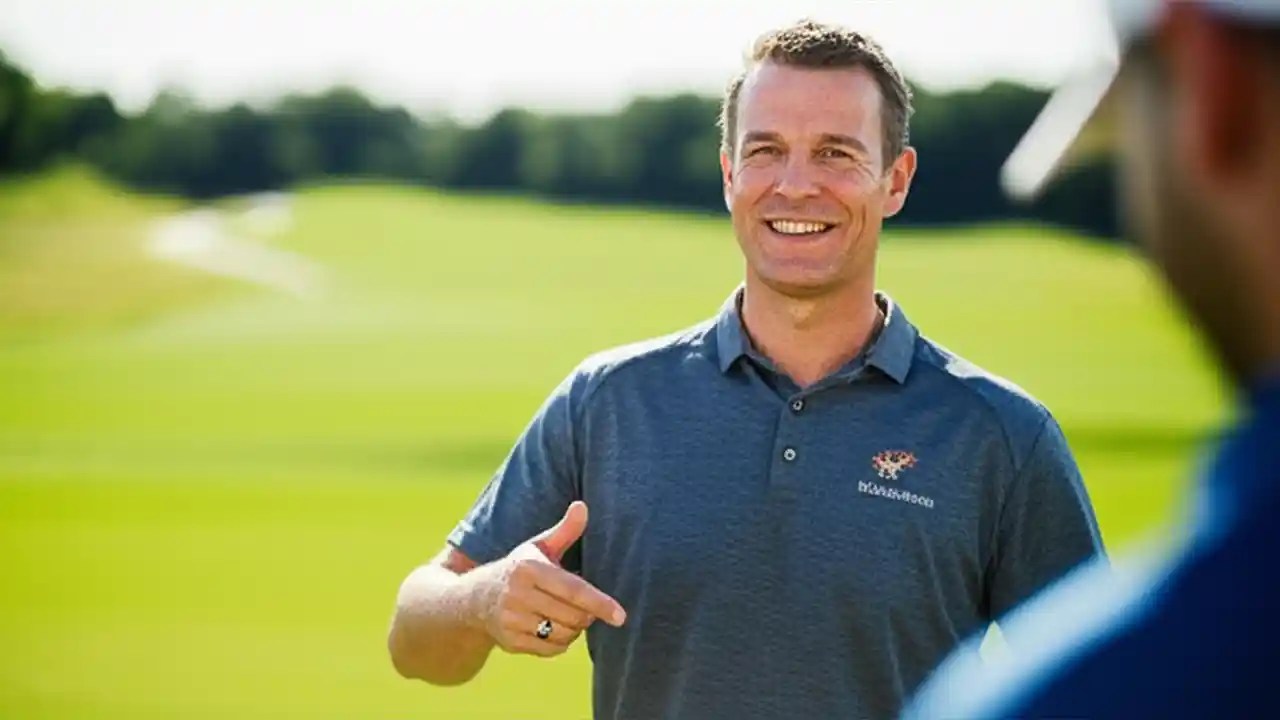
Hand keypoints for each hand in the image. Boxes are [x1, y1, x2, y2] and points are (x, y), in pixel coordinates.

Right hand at [474, 501, 626, 657]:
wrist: (474, 598)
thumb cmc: (518, 569)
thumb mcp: (537, 547)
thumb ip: (564, 530)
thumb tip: (582, 506)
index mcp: (528, 568)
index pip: (572, 589)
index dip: (599, 603)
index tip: (620, 615)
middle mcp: (517, 595)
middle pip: (572, 615)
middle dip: (588, 615)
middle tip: (587, 608)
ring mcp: (511, 620)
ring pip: (562, 634)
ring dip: (575, 629)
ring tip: (570, 616)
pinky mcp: (510, 642)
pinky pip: (550, 649)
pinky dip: (560, 642)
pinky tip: (554, 628)